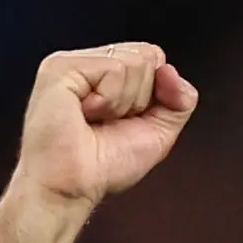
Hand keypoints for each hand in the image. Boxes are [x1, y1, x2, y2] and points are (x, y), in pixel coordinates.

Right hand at [11, 42, 198, 210]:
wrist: (72, 187)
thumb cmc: (103, 166)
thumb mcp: (159, 133)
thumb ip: (180, 101)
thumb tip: (170, 70)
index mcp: (109, 76)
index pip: (154, 58)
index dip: (155, 93)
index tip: (129, 120)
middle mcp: (91, 65)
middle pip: (149, 56)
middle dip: (141, 99)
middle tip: (109, 122)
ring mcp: (75, 63)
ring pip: (135, 62)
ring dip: (123, 103)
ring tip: (95, 119)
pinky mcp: (63, 66)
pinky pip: (114, 68)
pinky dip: (109, 100)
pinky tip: (85, 114)